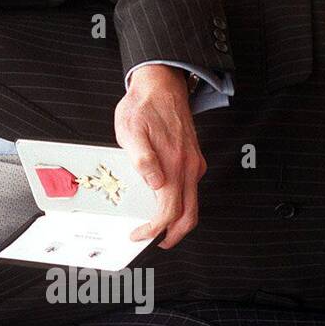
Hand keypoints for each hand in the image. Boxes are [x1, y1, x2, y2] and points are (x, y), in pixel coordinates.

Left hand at [114, 64, 207, 248]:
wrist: (161, 83)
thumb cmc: (144, 106)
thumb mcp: (131, 131)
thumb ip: (142, 159)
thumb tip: (155, 183)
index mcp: (173, 165)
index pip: (168, 212)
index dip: (154, 230)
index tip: (140, 235)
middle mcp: (188, 167)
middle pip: (189, 215)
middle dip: (174, 235)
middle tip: (156, 242)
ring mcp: (193, 163)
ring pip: (193, 203)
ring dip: (179, 221)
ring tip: (161, 228)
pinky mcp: (193, 158)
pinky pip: (192, 188)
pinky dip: (182, 203)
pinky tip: (166, 200)